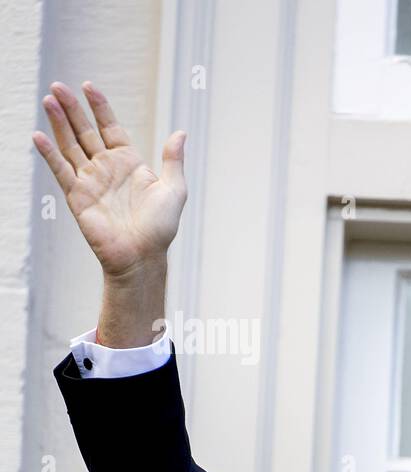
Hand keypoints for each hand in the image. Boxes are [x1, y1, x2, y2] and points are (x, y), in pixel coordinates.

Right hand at [32, 81, 186, 279]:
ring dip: (58, 123)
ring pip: (70, 145)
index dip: (100, 108)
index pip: (111, 128)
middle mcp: (107, 169)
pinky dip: (49, 153)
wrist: (142, 256)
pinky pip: (61, 170)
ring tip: (48, 100)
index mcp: (130, 163)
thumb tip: (180, 133)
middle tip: (59, 86)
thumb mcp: (174, 190)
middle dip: (72, 109)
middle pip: (85, 131)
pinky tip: (39, 135)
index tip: (89, 87)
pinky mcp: (77, 196)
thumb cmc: (161, 228)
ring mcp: (90, 180)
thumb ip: (173, 160)